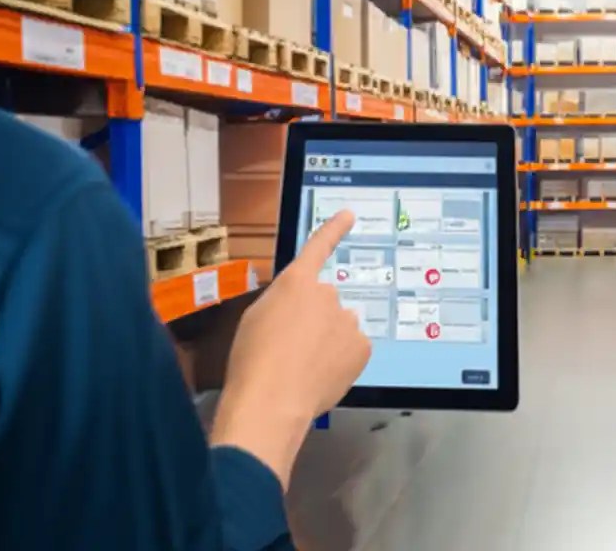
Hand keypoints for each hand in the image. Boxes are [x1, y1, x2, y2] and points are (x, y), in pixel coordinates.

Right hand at [210, 210, 370, 488]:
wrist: (272, 400)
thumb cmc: (252, 360)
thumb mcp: (256, 319)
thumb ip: (282, 304)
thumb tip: (299, 310)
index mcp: (295, 282)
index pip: (318, 247)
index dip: (334, 230)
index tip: (350, 215)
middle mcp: (327, 294)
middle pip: (324, 303)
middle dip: (314, 320)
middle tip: (292, 348)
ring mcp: (348, 319)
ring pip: (340, 326)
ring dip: (328, 340)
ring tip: (303, 367)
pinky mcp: (362, 346)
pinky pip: (352, 349)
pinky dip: (341, 360)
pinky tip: (321, 375)